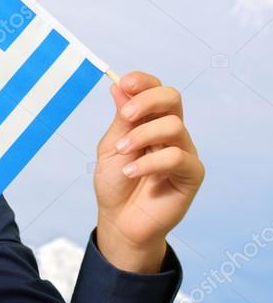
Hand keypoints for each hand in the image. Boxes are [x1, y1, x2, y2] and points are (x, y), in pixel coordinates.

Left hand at [93, 71, 204, 272]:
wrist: (119, 221)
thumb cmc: (115, 184)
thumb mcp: (112, 147)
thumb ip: (120, 119)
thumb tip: (119, 85)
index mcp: (150, 121)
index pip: (156, 90)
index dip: (143, 82)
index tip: (124, 83)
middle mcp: (171, 132)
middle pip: (172, 98)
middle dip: (147, 100)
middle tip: (126, 115)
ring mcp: (183, 151)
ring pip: (173, 126)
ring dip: (142, 136)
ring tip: (122, 152)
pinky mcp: (191, 174)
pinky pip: (177, 157)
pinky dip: (150, 162)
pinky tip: (131, 172)